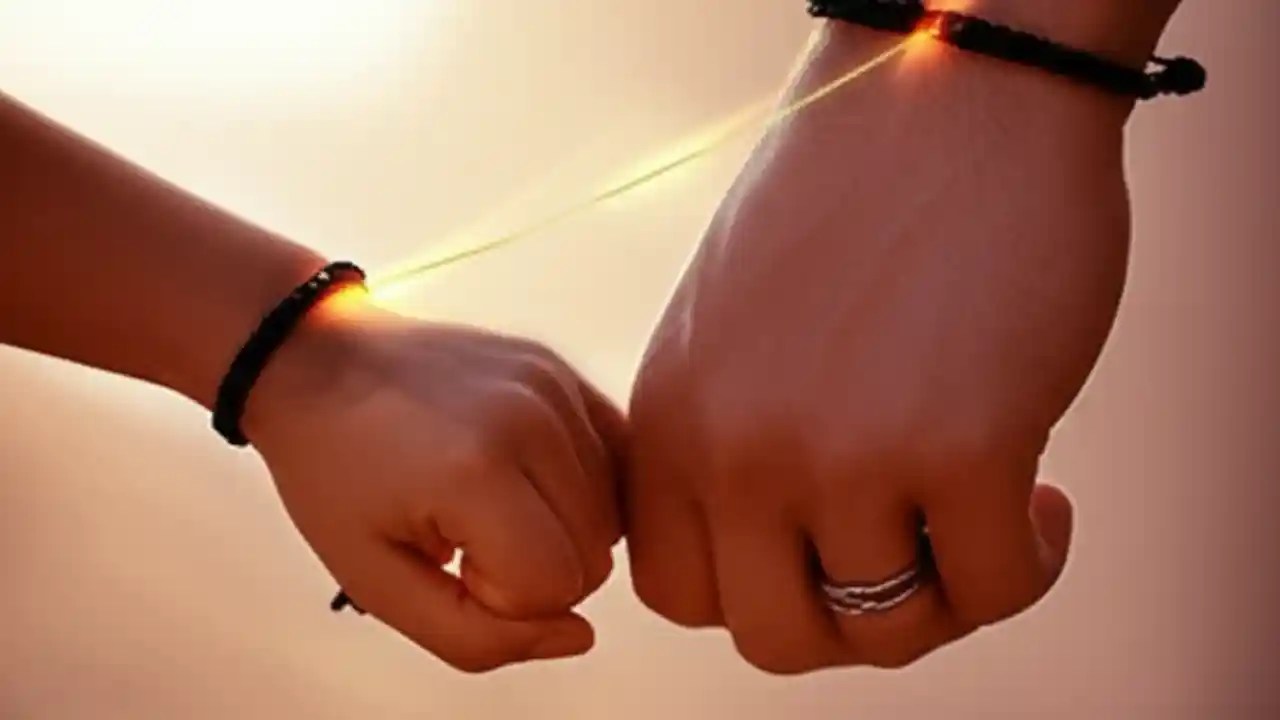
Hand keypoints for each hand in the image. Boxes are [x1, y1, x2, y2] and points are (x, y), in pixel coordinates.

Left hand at [241, 291, 625, 672]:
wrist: (318, 364)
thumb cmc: (335, 470)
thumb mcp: (375, 581)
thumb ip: (475, 637)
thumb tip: (577, 635)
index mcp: (475, 470)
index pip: (554, 588)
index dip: (500, 598)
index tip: (444, 559)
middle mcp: (530, 418)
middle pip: (595, 557)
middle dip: (533, 571)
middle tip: (462, 537)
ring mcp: (553, 387)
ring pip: (612, 516)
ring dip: (558, 531)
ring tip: (485, 503)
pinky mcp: (564, 373)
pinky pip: (618, 462)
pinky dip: (584, 490)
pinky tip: (526, 482)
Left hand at [625, 27, 1131, 672]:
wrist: (952, 87)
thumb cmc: (848, 203)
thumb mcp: (730, 329)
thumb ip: (726, 440)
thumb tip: (778, 552)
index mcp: (671, 418)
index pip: (681, 595)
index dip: (763, 592)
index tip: (826, 551)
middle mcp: (739, 449)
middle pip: (777, 638)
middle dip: (852, 621)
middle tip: (912, 559)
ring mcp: (847, 455)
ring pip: (890, 632)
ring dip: (949, 595)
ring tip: (984, 513)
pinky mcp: (966, 446)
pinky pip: (999, 592)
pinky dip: (1031, 565)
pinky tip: (1045, 496)